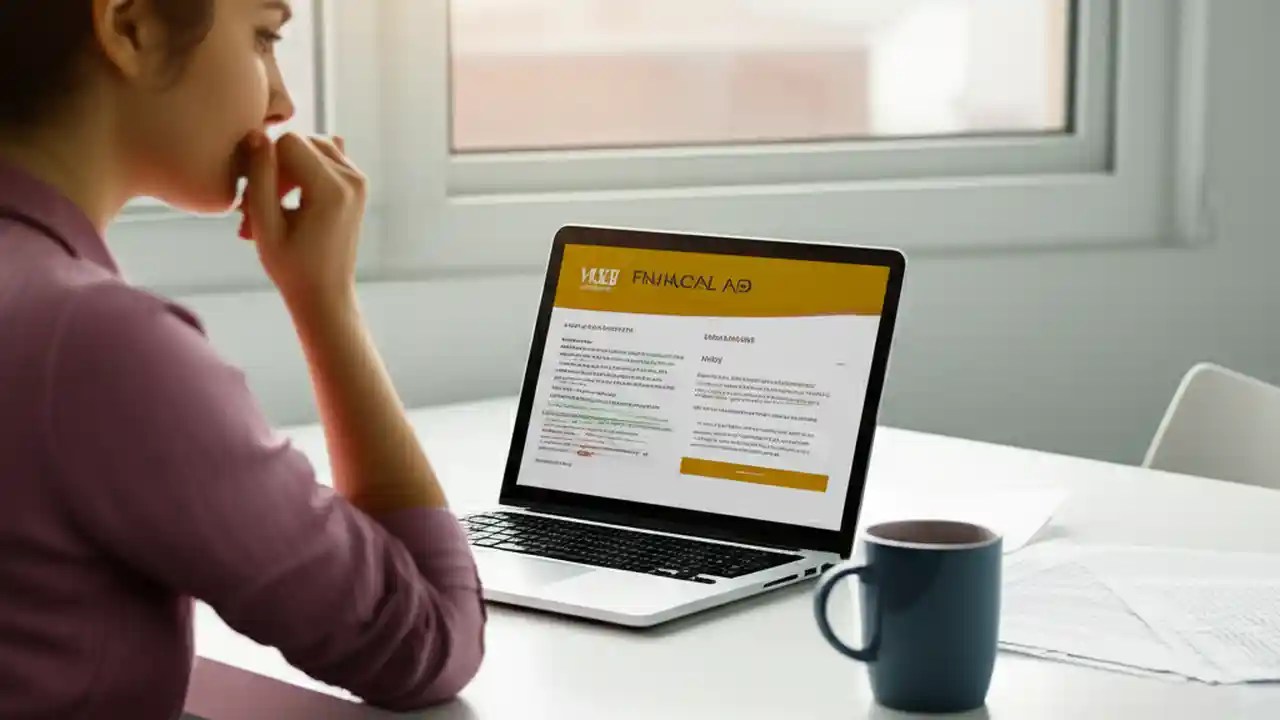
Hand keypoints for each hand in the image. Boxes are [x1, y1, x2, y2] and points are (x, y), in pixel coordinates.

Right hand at [238, 130, 365, 311]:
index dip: (263, 163)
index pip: (287, 142)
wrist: (326, 294)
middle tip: (257, 208)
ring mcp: (359, 180)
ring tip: (273, 207)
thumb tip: (256, 133)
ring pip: (311, 147)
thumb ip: (260, 177)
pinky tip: (293, 200)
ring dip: (287, 170)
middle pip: (300, 142)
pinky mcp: (357, 184)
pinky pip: (325, 158)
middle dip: (275, 168)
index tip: (254, 199)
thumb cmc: (292, 267)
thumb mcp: (266, 224)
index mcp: (333, 189)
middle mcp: (353, 178)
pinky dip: (305, 172)